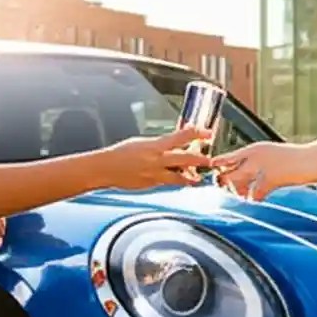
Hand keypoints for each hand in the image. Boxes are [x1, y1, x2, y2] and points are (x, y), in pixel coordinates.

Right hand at [99, 126, 213, 189]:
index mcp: (155, 145)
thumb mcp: (143, 143)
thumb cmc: (121, 153)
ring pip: (180, 176)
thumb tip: (174, 143)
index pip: (181, 136)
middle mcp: (157, 160)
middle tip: (210, 159)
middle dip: (200, 159)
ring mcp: (155, 174)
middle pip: (185, 159)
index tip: (207, 132)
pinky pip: (168, 183)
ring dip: (191, 176)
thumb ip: (160, 145)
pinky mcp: (152, 184)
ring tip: (198, 177)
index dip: (196, 134)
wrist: (105, 168)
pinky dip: (176, 182)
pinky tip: (181, 182)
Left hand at [211, 140, 316, 200]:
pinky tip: (253, 204)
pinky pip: (255, 194)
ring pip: (239, 183)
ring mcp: (262, 166)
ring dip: (238, 193)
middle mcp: (255, 156)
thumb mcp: (272, 155)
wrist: (315, 159)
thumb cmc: (296, 160)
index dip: (220, 164)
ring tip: (239, 200)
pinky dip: (252, 201)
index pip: (230, 157)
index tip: (213, 172)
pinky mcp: (271, 178)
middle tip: (225, 192)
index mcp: (255, 149)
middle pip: (231, 172)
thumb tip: (243, 177)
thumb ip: (256, 164)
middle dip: (225, 184)